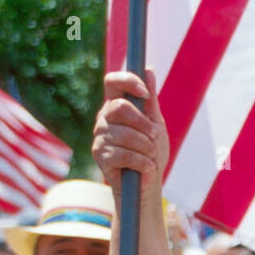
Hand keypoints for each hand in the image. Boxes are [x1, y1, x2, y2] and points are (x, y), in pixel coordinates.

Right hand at [93, 69, 169, 196]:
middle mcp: (104, 118)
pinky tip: (147, 168)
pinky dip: (143, 163)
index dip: (128, 81)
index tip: (145, 94)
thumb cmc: (151, 152)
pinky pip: (124, 154)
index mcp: (117, 106)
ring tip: (151, 157)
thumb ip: (151, 100)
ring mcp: (99, 136)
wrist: (147, 183)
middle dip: (143, 124)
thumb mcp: (155, 123)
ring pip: (126, 135)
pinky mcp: (100, 156)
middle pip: (119, 107)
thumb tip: (149, 70)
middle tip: (153, 136)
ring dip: (147, 148)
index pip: (113, 82)